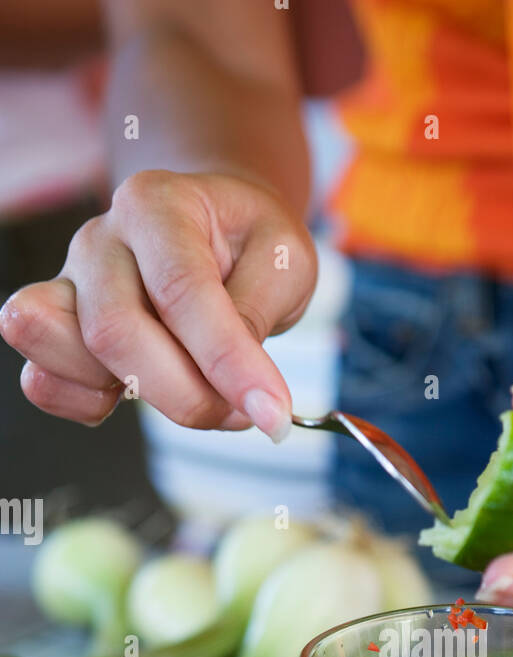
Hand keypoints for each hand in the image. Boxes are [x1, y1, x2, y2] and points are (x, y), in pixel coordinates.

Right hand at [0, 170, 316, 439]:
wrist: (216, 230)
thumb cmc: (250, 244)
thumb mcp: (282, 261)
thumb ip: (256, 314)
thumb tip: (245, 391)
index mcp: (157, 204)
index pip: (180, 290)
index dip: (226, 361)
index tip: (271, 412)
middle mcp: (100, 239)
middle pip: (116, 332)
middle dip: (188, 395)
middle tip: (242, 411)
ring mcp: (70, 284)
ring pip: (68, 354)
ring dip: (139, 397)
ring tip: (197, 393)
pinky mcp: (55, 328)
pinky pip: (46, 381)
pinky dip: (89, 405)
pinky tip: (142, 392)